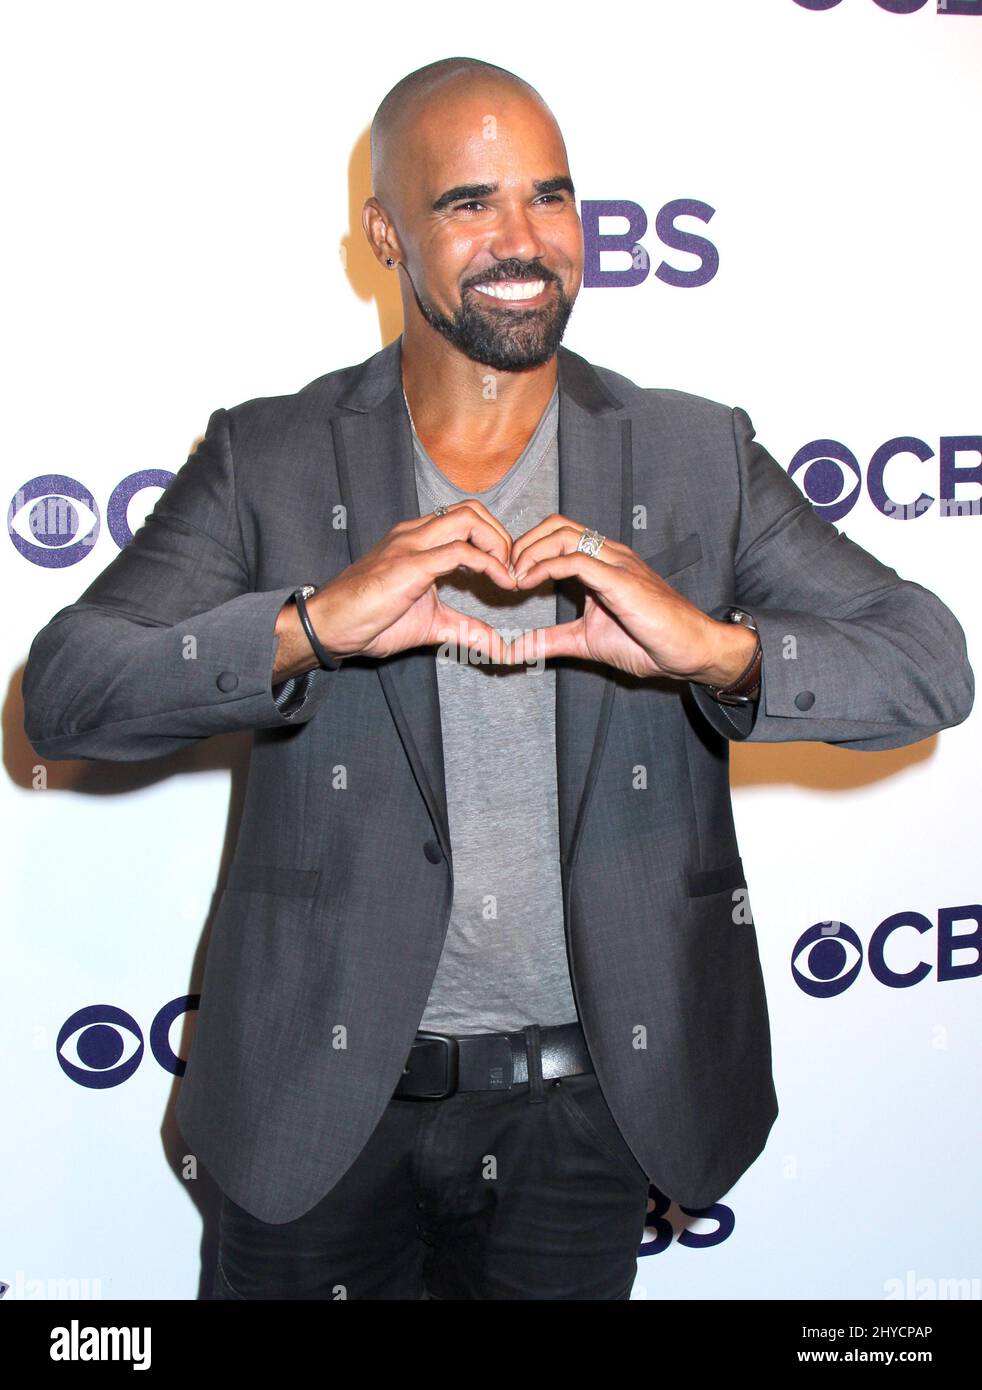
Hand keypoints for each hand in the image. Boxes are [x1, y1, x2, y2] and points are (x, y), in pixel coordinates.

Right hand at [301, 501, 518, 663]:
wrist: (327, 626)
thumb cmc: (369, 620)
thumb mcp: (431, 625)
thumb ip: (466, 629)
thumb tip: (500, 647)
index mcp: (416, 540)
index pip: (465, 518)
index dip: (494, 540)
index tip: (508, 573)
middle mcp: (414, 533)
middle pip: (472, 509)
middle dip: (502, 536)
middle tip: (512, 570)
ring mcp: (411, 545)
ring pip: (469, 519)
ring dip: (499, 544)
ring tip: (508, 576)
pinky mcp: (410, 565)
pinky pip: (461, 551)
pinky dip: (490, 565)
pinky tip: (500, 584)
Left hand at [501, 514, 743, 681]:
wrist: (691, 650)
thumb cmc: (650, 641)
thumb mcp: (586, 641)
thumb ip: (551, 640)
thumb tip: (515, 650)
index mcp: (603, 562)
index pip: (557, 534)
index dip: (527, 549)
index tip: (508, 578)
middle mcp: (610, 554)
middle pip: (556, 525)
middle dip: (522, 544)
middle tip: (504, 574)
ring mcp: (617, 563)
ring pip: (563, 535)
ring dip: (529, 553)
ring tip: (514, 578)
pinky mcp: (621, 580)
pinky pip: (576, 560)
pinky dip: (545, 568)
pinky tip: (528, 584)